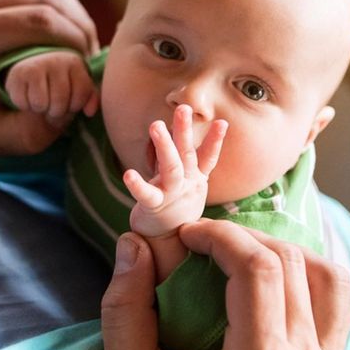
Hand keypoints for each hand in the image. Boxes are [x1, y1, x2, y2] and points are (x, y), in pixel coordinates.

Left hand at [0, 0, 99, 153]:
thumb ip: (37, 129)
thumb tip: (77, 102)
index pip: (41, 22)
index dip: (75, 41)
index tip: (88, 69)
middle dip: (79, 29)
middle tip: (91, 60)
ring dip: (73, 16)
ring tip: (81, 48)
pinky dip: (58, 6)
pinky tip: (63, 33)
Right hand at [4, 50, 99, 126]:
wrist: (28, 70)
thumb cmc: (57, 85)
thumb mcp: (77, 89)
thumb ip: (89, 99)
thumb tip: (90, 111)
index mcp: (75, 64)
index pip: (80, 96)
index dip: (73, 107)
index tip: (68, 102)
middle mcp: (56, 60)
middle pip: (60, 102)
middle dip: (55, 111)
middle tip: (51, 103)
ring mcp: (36, 65)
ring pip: (41, 104)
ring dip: (39, 109)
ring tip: (40, 100)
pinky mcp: (17, 73)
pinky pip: (22, 103)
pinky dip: (24, 105)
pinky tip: (26, 95)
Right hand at [99, 220, 349, 349]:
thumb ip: (124, 310)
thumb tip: (134, 243)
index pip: (260, 271)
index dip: (221, 236)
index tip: (186, 236)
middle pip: (292, 263)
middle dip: (243, 237)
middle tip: (202, 243)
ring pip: (329, 274)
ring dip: (282, 251)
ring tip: (239, 256)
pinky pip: (340, 299)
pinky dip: (310, 273)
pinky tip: (272, 276)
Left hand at [123, 105, 227, 240]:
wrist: (168, 242)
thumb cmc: (173, 207)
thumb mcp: (181, 182)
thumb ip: (176, 159)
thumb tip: (166, 131)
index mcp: (195, 178)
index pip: (208, 156)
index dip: (215, 140)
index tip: (222, 122)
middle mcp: (188, 185)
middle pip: (188, 154)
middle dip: (185, 131)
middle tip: (183, 108)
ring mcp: (173, 195)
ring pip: (172, 169)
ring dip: (165, 146)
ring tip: (155, 125)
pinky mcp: (155, 207)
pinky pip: (147, 195)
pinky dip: (138, 185)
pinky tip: (128, 174)